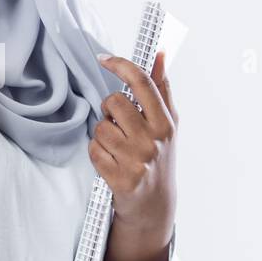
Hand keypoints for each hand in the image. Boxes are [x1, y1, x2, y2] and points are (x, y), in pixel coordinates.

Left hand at [90, 50, 178, 260]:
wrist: (154, 206)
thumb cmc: (160, 158)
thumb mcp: (167, 125)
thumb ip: (162, 89)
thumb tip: (160, 54)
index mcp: (166, 123)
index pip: (142, 83)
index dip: (121, 65)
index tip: (104, 59)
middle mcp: (153, 141)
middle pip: (114, 103)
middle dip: (109, 110)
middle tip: (116, 122)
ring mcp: (136, 161)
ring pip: (100, 128)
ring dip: (102, 135)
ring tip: (115, 146)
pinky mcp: (120, 179)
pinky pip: (93, 150)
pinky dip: (97, 154)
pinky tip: (110, 161)